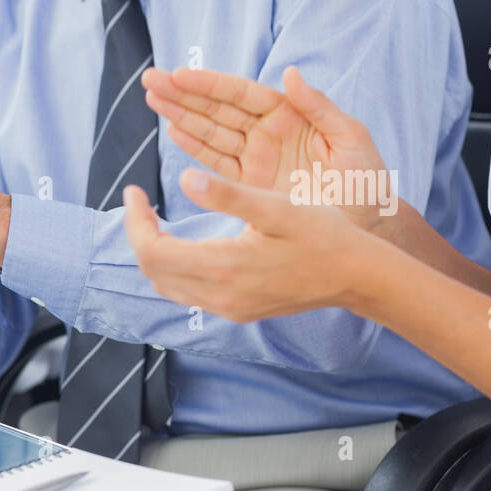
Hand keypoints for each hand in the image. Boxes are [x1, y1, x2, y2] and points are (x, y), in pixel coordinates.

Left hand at [126, 168, 373, 321]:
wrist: (357, 277)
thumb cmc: (324, 235)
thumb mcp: (278, 207)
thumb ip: (229, 195)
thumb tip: (184, 178)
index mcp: (224, 267)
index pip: (152, 250)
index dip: (134, 220)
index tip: (134, 190)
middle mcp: (219, 296)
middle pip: (152, 270)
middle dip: (138, 234)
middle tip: (139, 202)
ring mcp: (226, 309)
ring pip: (166, 285)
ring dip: (152, 252)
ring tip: (153, 219)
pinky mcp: (235, 312)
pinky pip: (186, 294)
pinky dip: (172, 268)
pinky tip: (181, 244)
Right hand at [142, 65, 391, 229]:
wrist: (366, 226)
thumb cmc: (366, 180)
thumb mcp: (351, 139)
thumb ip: (320, 107)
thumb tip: (290, 74)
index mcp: (290, 115)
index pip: (242, 95)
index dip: (211, 84)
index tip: (181, 75)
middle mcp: (267, 133)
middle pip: (218, 109)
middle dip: (184, 94)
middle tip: (152, 80)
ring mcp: (255, 159)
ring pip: (210, 132)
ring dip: (181, 116)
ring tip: (153, 99)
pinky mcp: (248, 186)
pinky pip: (216, 163)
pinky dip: (194, 148)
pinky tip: (173, 132)